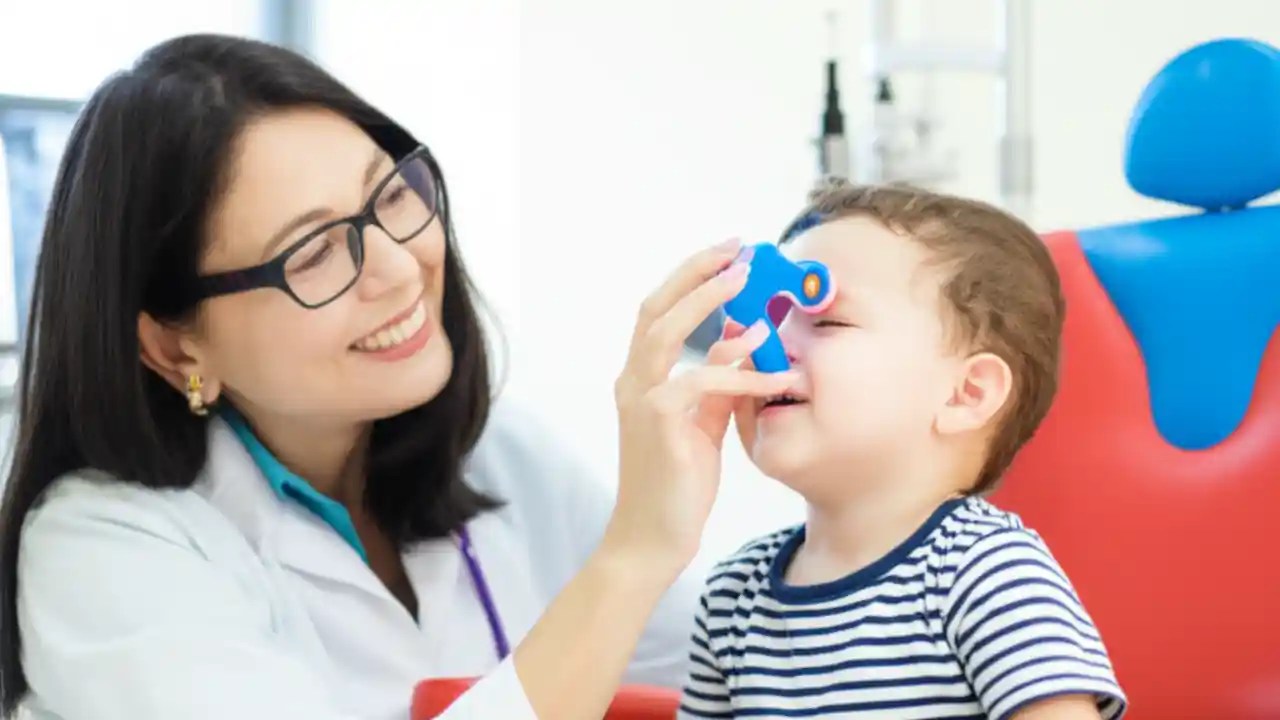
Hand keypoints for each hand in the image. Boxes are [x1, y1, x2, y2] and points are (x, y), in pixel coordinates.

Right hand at [605, 239, 800, 578]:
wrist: (652, 538)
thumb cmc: (677, 484)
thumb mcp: (702, 423)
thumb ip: (717, 383)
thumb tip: (746, 344)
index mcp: (639, 378)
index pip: (657, 312)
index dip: (690, 277)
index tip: (728, 254)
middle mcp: (632, 381)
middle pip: (655, 307)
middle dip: (696, 272)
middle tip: (738, 250)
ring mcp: (641, 400)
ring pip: (667, 332)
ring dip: (708, 302)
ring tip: (748, 284)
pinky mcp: (659, 423)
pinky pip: (704, 382)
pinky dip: (743, 372)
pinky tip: (779, 373)